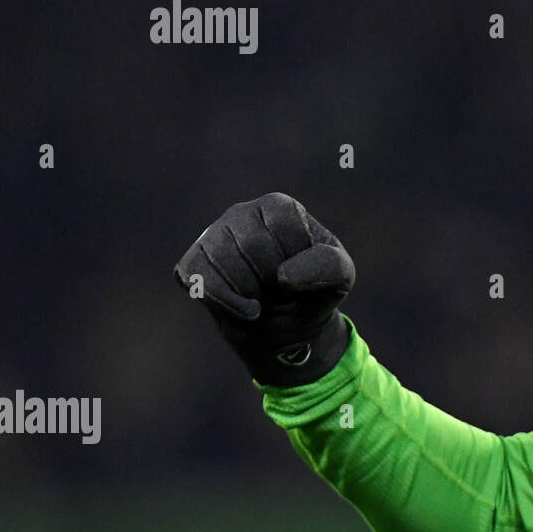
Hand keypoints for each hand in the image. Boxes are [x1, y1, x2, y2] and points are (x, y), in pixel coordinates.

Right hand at [175, 192, 354, 386]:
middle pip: (252, 247)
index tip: (303, 272)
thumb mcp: (341, 277)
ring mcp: (212, 238)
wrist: (285, 324)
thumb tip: (283, 277)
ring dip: (251, 295)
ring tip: (262, 295)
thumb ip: (329, 266)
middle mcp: (241, 213)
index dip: (298, 264)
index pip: (284, 230)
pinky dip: (227, 305)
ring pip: (225, 266)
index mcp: (279, 207)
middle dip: (272, 281)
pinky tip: (245, 309)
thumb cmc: (314, 290)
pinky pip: (200, 284)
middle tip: (281, 289)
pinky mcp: (192, 265)